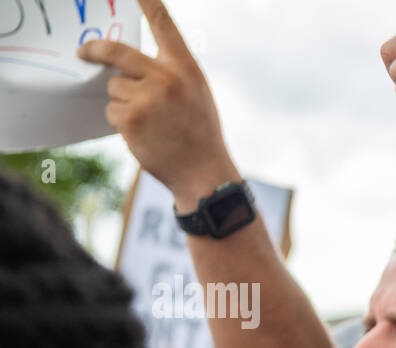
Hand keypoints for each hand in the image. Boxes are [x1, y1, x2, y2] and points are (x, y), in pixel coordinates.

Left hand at [76, 0, 237, 210]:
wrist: (204, 173)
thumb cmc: (200, 133)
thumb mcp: (196, 94)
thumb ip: (169, 73)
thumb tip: (127, 64)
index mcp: (185, 68)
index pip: (163, 24)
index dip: (146, 1)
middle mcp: (166, 77)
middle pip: (117, 52)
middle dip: (94, 51)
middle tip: (83, 52)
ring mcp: (146, 97)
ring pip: (114, 87)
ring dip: (123, 102)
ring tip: (149, 122)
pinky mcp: (131, 117)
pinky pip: (112, 110)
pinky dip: (122, 122)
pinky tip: (144, 134)